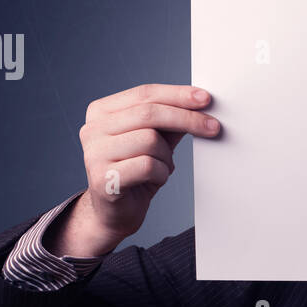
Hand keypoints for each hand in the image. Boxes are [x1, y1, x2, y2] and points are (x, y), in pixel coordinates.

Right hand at [48, 83, 221, 257]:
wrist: (114, 213)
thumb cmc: (136, 172)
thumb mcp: (154, 141)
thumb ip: (169, 121)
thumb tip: (199, 103)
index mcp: (101, 112)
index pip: (144, 93)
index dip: (178, 95)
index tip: (205, 99)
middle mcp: (92, 129)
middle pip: (149, 113)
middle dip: (187, 119)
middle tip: (213, 127)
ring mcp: (94, 153)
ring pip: (150, 140)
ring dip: (167, 156)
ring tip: (163, 167)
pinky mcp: (103, 178)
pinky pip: (148, 166)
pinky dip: (162, 173)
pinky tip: (156, 179)